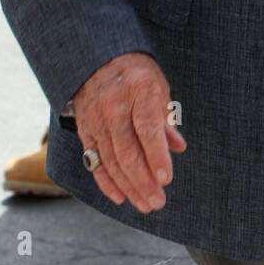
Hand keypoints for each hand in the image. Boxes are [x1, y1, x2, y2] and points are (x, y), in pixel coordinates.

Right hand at [70, 51, 186, 213]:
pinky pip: (94, 161)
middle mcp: (114, 106)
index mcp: (138, 90)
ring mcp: (96, 120)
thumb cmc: (136, 74)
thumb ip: (166, 118)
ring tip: (145, 204)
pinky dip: (107, 182)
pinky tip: (121, 197)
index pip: (147, 129)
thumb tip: (178, 147)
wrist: (97, 59)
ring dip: (129, 186)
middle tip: (158, 202)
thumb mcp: (158, 86)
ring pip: (111, 160)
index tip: (166, 179)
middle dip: (143, 181)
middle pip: (127, 151)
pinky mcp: (84, 130)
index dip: (156, 156)